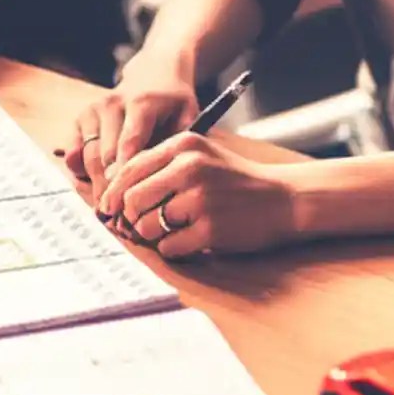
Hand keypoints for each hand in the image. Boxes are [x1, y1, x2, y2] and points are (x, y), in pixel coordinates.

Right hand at [56, 52, 198, 201]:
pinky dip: (79, 171)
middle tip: (116, 216)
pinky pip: (73, 151)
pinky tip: (91, 185)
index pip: (130, 145)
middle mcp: (112, 104)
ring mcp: (93, 110)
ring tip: (106, 209)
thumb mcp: (187, 117)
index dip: (126, 177)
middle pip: (106, 155)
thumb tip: (162, 179)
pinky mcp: (81, 118)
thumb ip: (174, 144)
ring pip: (88, 156)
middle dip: (110, 188)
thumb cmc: (173, 102)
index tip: (128, 204)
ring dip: (95, 185)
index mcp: (141, 104)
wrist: (154, 72)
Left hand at [98, 132, 298, 257]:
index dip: (113, 193)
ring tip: (173, 230)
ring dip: (153, 235)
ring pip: (147, 226)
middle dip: (130, 217)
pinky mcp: (210, 229)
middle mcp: (190, 168)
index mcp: (183, 145)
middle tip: (138, 225)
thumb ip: (161, 168)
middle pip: (132, 200)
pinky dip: (174, 249)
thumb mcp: (201, 156)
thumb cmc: (235, 181)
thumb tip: (113, 196)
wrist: (285, 199)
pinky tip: (191, 240)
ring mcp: (200, 199)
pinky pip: (169, 247)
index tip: (108, 209)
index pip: (129, 169)